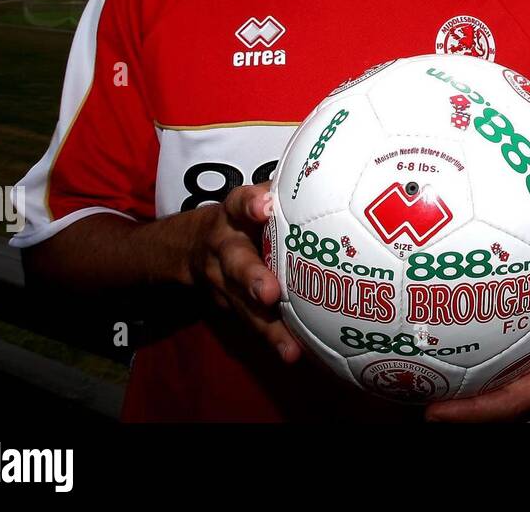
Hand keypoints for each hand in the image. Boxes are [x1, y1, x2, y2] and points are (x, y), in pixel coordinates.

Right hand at [187, 181, 300, 362]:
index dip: (250, 204)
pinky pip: (251, 324)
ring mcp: (222, 281)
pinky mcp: (228, 306)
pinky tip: (294, 353)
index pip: (238, 203)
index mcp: (234, 214)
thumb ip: (285, 194)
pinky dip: (272, 339)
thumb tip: (337, 177)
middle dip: (252, 278)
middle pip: (235, 262)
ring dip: (266, 327)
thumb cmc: (246, 218)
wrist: (192, 248)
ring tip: (289, 347)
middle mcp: (224, 247)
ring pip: (241, 305)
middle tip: (269, 292)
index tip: (264, 206)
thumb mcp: (255, 199)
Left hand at [425, 205, 529, 421]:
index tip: (433, 409)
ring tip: (460, 371)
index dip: (468, 410)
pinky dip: (519, 381)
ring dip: (492, 392)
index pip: (509, 403)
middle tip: (431, 385)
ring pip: (524, 401)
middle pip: (506, 407)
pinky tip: (511, 358)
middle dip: (468, 402)